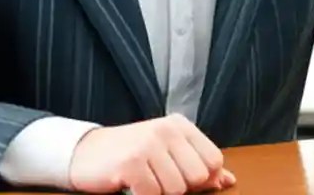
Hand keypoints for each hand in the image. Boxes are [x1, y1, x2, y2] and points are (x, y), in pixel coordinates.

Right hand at [69, 114, 235, 194]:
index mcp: (180, 125)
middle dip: (180, 187)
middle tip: (157, 179)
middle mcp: (166, 130)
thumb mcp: (168, 153)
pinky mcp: (130, 162)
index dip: (202, 178)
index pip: (214, 160)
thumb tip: (228, 180)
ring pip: (176, 189)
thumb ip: (199, 165)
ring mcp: (148, 144)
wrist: (85, 154)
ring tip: (144, 180)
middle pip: (197, 177)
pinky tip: (132, 185)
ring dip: (159, 193)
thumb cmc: (131, 155)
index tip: (180, 176)